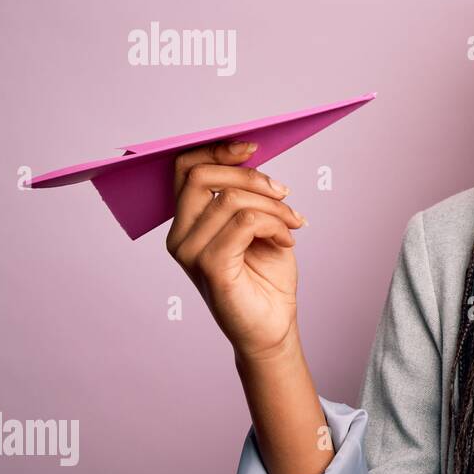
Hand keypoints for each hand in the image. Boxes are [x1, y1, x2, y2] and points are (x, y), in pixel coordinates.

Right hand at [165, 140, 307, 360]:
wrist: (272, 326)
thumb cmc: (265, 278)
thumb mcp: (259, 225)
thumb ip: (246, 194)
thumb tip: (250, 156)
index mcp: (186, 222)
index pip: (185, 169)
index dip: (217, 151)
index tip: (252, 147)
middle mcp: (180, 236)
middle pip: (201, 176)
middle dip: (251, 176)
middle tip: (284, 193)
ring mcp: (190, 253)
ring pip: (230, 199)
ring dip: (274, 206)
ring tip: (294, 223)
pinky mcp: (210, 267)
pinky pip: (244, 223)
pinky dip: (275, 224)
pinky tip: (288, 240)